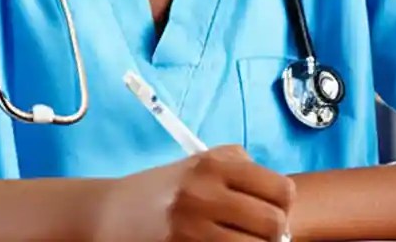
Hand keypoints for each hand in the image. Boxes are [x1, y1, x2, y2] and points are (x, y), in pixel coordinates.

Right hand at [95, 145, 295, 241]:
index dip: (284, 203)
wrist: (112, 213)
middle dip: (273, 231)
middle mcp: (203, 195)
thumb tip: (282, 197)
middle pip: (273, 224)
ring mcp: (191, 230)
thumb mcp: (201, 161)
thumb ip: (242, 166)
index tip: (274, 208)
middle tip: (261, 231)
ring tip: (240, 238)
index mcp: (213, 166)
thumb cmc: (166, 187)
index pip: (281, 189)